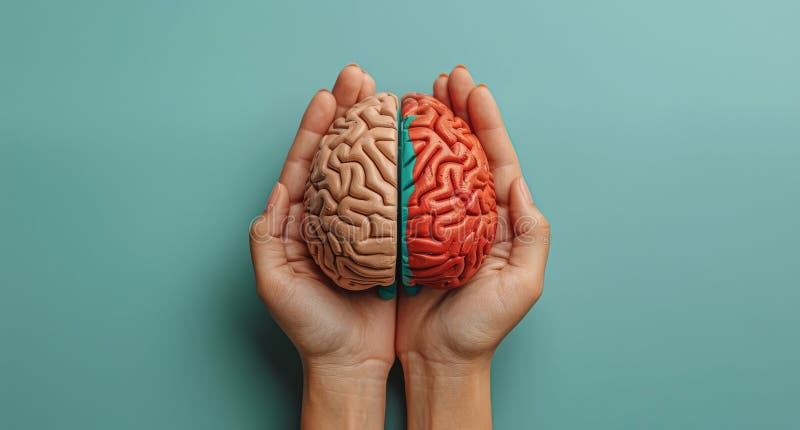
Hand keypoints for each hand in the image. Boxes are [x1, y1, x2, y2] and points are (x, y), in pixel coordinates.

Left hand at [249, 64, 392, 429]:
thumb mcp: (276, 285)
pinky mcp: (393, 238)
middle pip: (340, 152)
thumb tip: (278, 192)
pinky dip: (408, 167)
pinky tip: (418, 144)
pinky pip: (402, 195)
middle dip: (348, 111)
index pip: (307, 162)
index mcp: (301, 220)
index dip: (316, 126)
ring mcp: (365, 223)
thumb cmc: (311, 328)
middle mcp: (333, 214)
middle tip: (361, 77)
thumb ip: (267, 238)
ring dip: (379, 129)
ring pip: (372, 167)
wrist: (350, 360)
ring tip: (390, 96)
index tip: (330, 95)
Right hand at [396, 65, 550, 429]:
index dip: (484, 120)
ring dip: (421, 127)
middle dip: (454, 110)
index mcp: (496, 218)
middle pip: (460, 150)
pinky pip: (395, 191)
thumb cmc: (481, 329)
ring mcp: (430, 221)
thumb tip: (518, 183)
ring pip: (427, 164)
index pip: (493, 158)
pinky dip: (391, 162)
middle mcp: (464, 213)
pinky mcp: (401, 235)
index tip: (470, 87)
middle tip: (443, 77)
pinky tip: (383, 141)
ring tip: (413, 95)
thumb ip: (531, 234)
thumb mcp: (523, 285)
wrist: (439, 360)